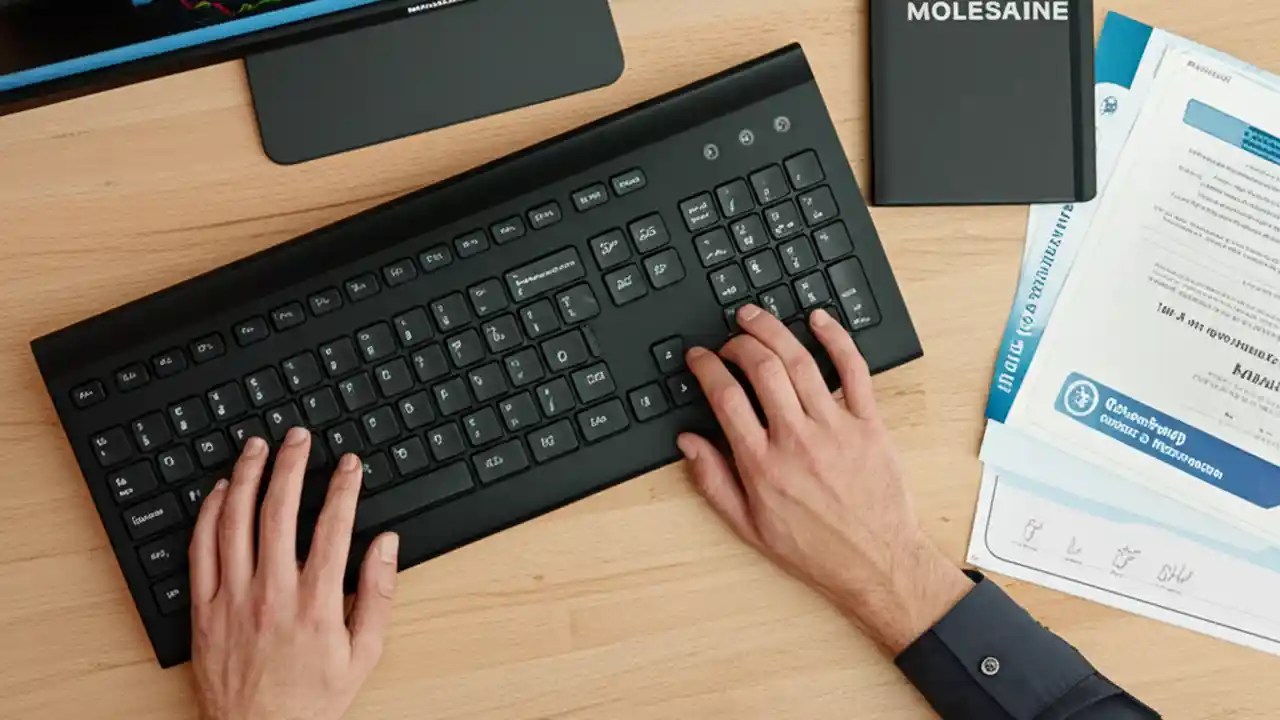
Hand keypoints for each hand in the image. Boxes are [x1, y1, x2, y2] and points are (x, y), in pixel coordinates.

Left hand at [189, 428, 399, 719]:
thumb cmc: (312, 699)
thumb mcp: (364, 653)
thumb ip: (379, 594)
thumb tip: (388, 545)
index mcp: (317, 603)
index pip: (333, 527)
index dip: (343, 487)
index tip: (349, 464)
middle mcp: (273, 593)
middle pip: (279, 511)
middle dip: (291, 465)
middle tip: (298, 437)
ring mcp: (233, 599)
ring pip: (236, 522)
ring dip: (248, 477)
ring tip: (258, 447)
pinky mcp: (204, 609)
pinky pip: (201, 551)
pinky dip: (210, 514)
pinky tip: (221, 491)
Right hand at [679, 305, 970, 653]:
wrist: (876, 564)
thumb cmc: (815, 550)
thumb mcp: (749, 527)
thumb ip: (713, 482)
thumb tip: (689, 444)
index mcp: (762, 465)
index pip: (726, 397)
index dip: (706, 368)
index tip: (699, 358)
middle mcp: (797, 440)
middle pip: (761, 368)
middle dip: (738, 342)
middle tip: (728, 339)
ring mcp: (836, 428)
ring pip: (800, 362)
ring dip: (774, 330)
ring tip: (756, 318)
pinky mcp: (870, 424)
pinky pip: (854, 370)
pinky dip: (836, 339)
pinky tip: (819, 320)